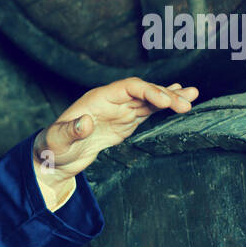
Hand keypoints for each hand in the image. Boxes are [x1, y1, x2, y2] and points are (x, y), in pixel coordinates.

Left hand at [33, 77, 199, 183]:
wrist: (53, 159)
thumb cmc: (52, 147)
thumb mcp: (58, 141)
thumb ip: (70, 131)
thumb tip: (84, 122)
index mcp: (97, 99)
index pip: (128, 87)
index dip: (148, 91)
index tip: (166, 101)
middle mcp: (111, 101)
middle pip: (143, 92)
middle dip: (165, 95)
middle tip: (187, 103)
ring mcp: (119, 112)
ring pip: (149, 100)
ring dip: (170, 98)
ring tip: (193, 95)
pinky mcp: (124, 123)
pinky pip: (147, 112)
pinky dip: (164, 107)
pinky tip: (180, 101)